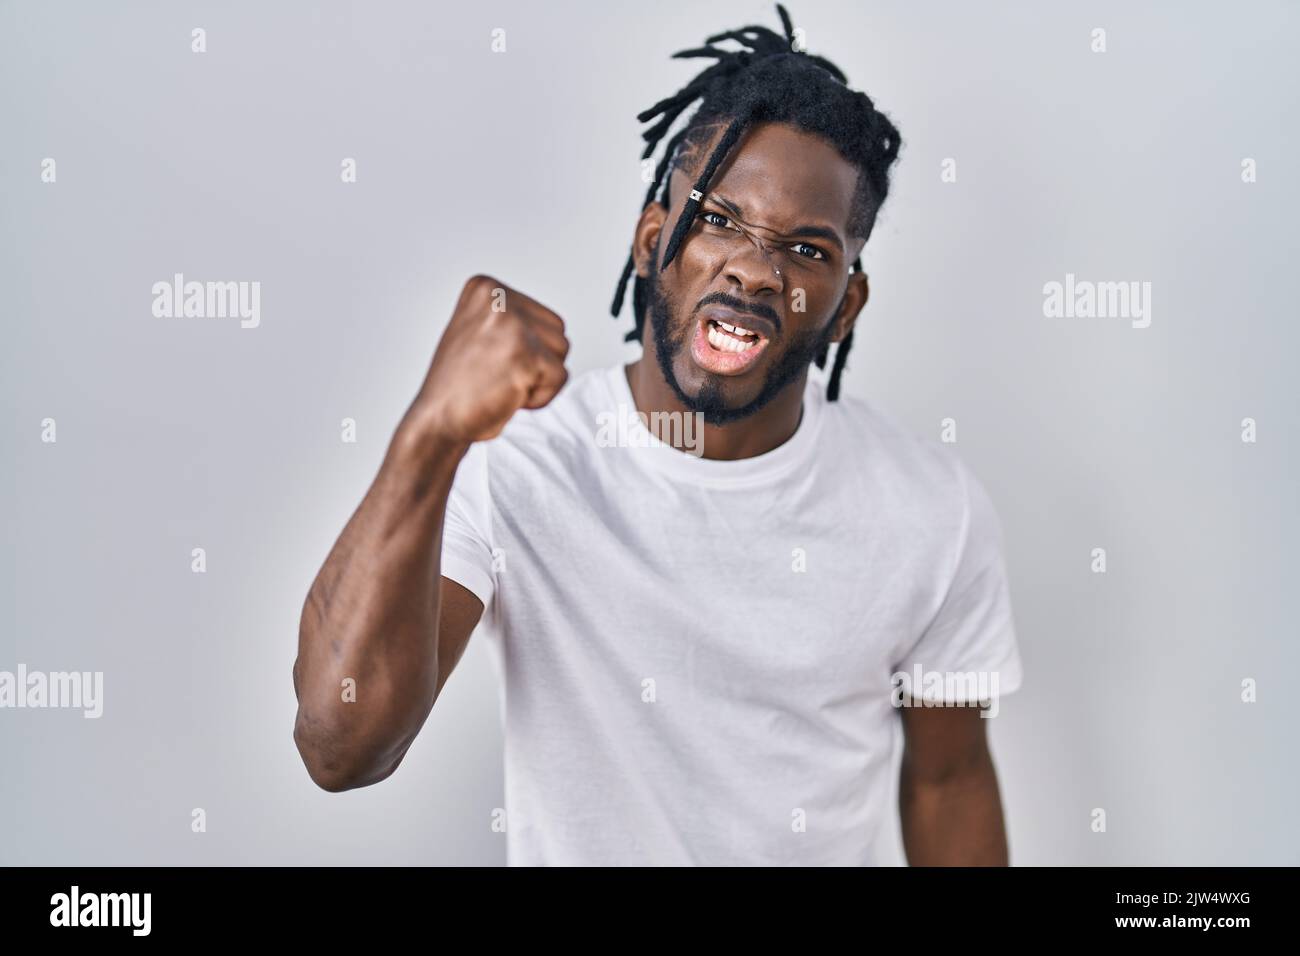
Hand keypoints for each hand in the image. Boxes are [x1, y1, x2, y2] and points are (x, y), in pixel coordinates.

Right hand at [411, 275, 569, 444]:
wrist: (437, 419)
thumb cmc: (461, 384)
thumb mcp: (480, 330)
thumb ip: (512, 318)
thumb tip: (552, 325)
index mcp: (486, 288)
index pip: (545, 318)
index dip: (528, 350)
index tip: (491, 360)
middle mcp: (498, 299)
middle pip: (558, 332)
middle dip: (537, 362)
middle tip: (497, 375)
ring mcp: (511, 325)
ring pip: (561, 352)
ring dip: (539, 378)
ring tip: (502, 383)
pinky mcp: (524, 354)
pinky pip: (559, 377)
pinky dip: (540, 396)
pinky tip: (508, 396)